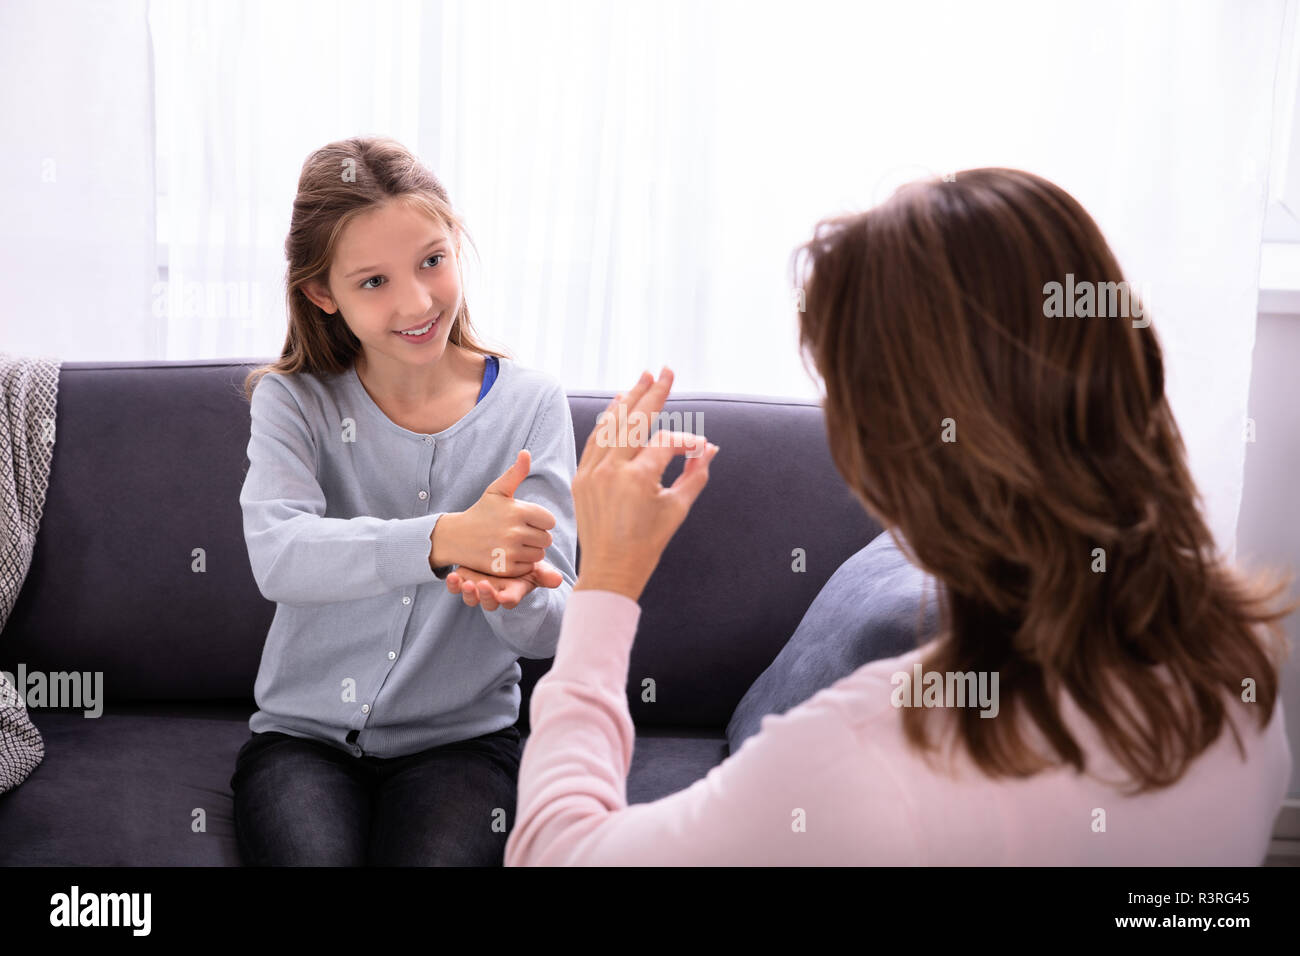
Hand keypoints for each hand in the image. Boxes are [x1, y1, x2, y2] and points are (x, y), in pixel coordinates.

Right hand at [444, 449, 556, 574]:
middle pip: (546, 540)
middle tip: (518, 533)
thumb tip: (526, 453)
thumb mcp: (497, 491)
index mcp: (518, 511)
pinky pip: (527, 568)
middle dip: (536, 537)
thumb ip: (515, 473)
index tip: (526, 520)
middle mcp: (514, 531)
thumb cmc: (482, 512)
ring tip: (513, 544)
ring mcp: (509, 551)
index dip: (540, 521)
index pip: (550, 521)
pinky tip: (506, 555)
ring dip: (530, 551)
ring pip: (539, 555)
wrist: (456, 537)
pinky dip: (520, 564)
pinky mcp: (504, 568)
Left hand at [445, 559, 564, 611]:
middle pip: (489, 602)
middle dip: (486, 596)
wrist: (501, 552)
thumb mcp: (535, 566)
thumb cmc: (522, 563)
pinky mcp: (465, 580)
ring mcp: (479, 588)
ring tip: (466, 582)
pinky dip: (453, 584)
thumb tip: (558, 580)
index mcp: (512, 591)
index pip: (511, 599)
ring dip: (468, 593)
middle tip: (482, 585)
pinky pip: (457, 587)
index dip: (507, 599)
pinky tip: (452, 576)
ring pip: (472, 598)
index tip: (505, 596)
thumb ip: (545, 574)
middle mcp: (495, 592)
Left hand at [572, 367, 718, 602]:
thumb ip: (695, 474)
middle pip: (634, 420)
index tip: (700, 447)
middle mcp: (612, 470)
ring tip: (641, 380)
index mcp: (639, 479)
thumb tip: (709, 448)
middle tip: (664, 371)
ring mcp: (593, 473)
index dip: (685, 441)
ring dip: (626, 402)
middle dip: (651, 394)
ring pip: (610, 426)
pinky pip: (594, 442)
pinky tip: (616, 407)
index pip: (665, 443)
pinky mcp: (581, 479)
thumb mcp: (677, 508)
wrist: (611, 571)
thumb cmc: (648, 543)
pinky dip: (606, 424)